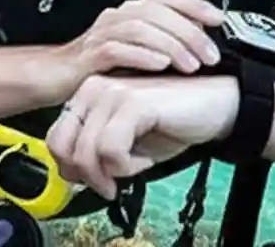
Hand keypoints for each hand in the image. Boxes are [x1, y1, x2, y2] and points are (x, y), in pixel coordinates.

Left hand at [45, 74, 239, 199]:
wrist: (217, 104)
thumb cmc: (175, 120)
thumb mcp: (128, 140)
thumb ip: (97, 152)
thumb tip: (72, 175)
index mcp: (89, 94)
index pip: (57, 137)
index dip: (71, 168)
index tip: (96, 180)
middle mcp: (95, 88)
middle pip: (63, 146)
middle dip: (85, 175)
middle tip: (110, 186)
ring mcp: (113, 92)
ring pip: (86, 151)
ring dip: (110, 173)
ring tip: (135, 168)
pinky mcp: (133, 102)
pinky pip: (110, 149)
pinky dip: (126, 166)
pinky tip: (145, 158)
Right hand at [50, 0, 223, 98]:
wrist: (55, 78)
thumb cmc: (98, 66)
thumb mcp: (138, 51)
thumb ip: (165, 42)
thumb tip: (202, 40)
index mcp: (130, 12)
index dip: (194, 4)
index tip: (219, 19)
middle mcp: (117, 17)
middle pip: (157, 11)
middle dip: (189, 33)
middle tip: (208, 55)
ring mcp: (101, 34)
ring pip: (140, 27)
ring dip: (170, 45)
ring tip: (190, 65)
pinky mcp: (89, 56)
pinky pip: (116, 49)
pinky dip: (141, 56)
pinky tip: (159, 66)